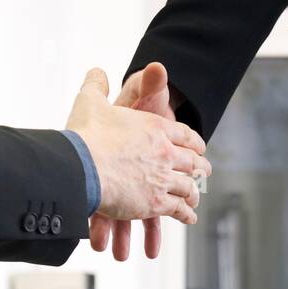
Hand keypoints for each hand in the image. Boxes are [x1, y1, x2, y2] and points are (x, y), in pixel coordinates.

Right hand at [65, 67, 208, 242]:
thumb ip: (97, 85)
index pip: (184, 134)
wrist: (81, 168)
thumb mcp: (92, 101)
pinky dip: (186, 213)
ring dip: (194, 192)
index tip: (199, 148)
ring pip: (188, 186)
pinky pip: (178, 209)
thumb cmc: (86, 134)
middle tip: (205, 171)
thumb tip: (97, 72)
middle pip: (191, 161)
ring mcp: (162, 179)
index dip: (194, 141)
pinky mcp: (155, 204)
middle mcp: (165, 153)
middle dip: (200, 167)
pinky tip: (189, 216)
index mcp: (154, 127)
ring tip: (195, 197)